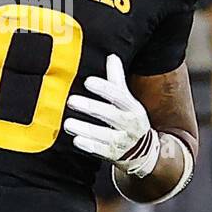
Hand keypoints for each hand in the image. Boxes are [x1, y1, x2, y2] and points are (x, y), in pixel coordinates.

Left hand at [63, 54, 159, 176]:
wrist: (143, 151)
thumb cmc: (128, 119)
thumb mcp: (126, 100)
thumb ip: (116, 80)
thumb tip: (111, 56)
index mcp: (132, 107)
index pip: (119, 95)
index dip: (104, 88)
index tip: (88, 82)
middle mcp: (129, 124)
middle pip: (111, 115)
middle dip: (91, 108)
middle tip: (71, 101)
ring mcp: (122, 141)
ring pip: (105, 135)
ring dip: (86, 129)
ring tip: (68, 124)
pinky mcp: (113, 155)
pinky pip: (101, 151)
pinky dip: (89, 146)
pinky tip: (77, 140)